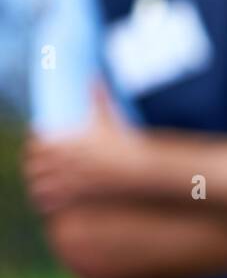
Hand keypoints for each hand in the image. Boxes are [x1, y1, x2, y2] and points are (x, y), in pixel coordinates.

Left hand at [24, 85, 143, 213]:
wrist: (140, 168)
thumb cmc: (125, 142)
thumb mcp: (109, 118)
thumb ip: (98, 97)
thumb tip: (96, 75)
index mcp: (66, 141)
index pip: (36, 144)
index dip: (37, 148)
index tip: (43, 149)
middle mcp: (62, 161)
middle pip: (34, 165)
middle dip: (37, 166)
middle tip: (46, 167)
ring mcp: (68, 180)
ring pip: (39, 185)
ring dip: (41, 185)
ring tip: (50, 183)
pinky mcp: (75, 196)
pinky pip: (50, 202)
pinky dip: (48, 202)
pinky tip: (56, 200)